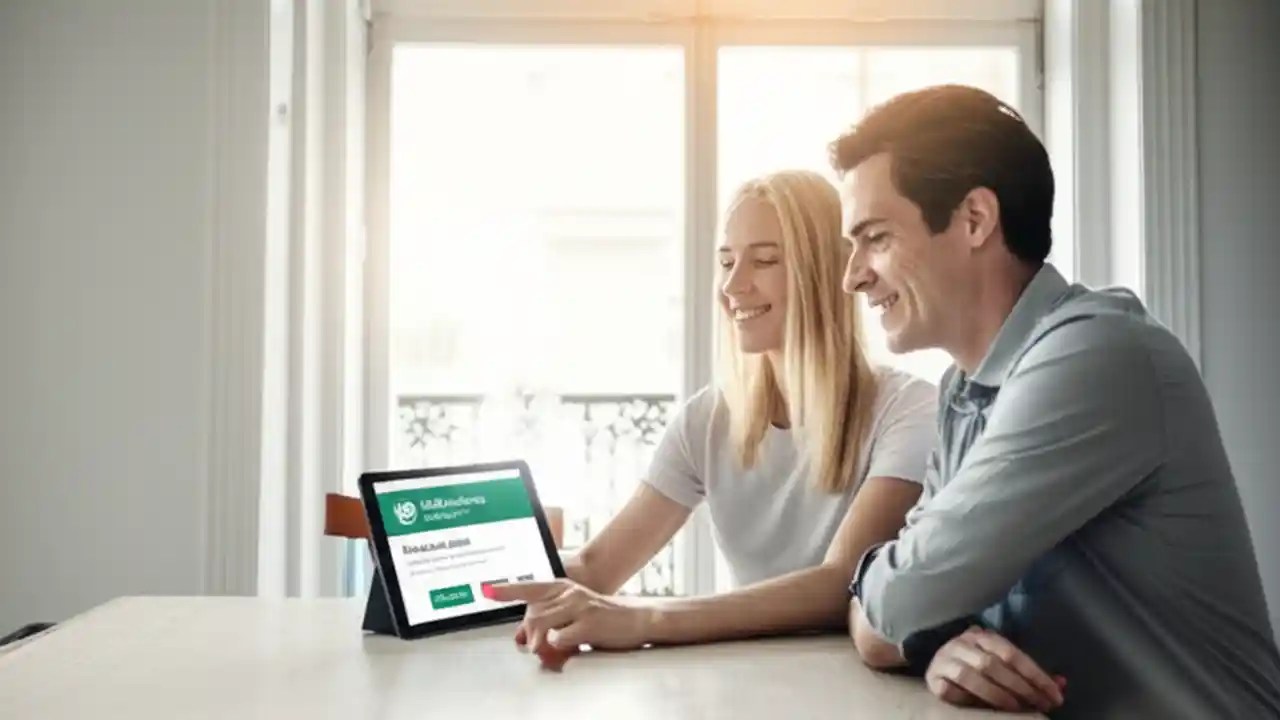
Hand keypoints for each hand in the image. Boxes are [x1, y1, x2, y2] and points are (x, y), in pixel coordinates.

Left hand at [485, 579, 654, 668]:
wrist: (637, 618)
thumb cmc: (603, 618)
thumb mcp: (574, 613)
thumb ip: (549, 619)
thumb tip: (521, 637)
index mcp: (563, 587)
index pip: (529, 588)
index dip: (507, 590)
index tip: (486, 590)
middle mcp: (570, 592)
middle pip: (532, 613)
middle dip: (529, 634)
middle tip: (536, 647)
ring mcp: (579, 606)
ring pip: (541, 623)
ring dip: (539, 642)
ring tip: (547, 651)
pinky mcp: (589, 623)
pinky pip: (559, 637)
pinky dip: (556, 647)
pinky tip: (566, 650)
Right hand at [925, 627, 1065, 713]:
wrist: (939, 666)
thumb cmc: (978, 666)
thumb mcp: (1004, 665)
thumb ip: (1029, 675)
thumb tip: (1062, 684)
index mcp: (982, 636)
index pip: (1012, 654)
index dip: (1035, 674)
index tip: (1055, 695)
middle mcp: (961, 644)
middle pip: (992, 664)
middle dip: (1020, 687)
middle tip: (1040, 705)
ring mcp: (944, 660)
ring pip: (969, 676)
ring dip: (996, 695)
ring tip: (1016, 709)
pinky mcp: (932, 679)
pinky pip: (948, 690)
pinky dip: (966, 699)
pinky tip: (981, 709)